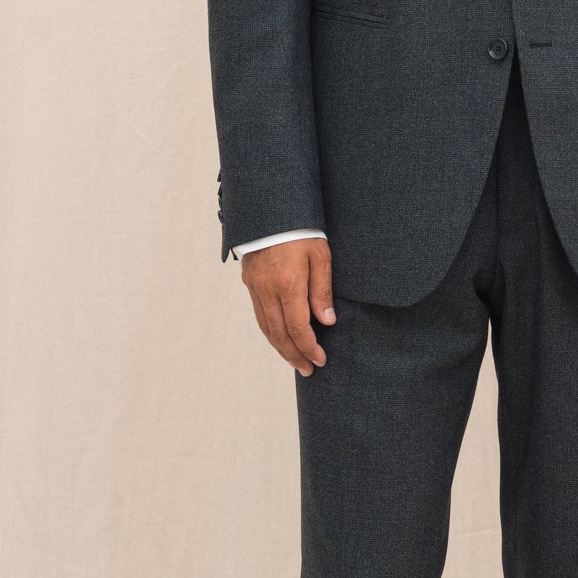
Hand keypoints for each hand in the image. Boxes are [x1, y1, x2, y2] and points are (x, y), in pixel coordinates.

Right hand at [240, 238, 335, 375]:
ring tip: (296, 360)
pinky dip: (270, 332)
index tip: (321, 360)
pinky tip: (280, 338)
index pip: (298, 328)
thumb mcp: (321, 256)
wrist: (270, 208)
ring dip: (281, 348)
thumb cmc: (302, 229)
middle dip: (295, 355)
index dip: (309, 348)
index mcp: (288, 284)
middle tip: (308, 370)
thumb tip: (326, 323)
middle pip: (280, 334)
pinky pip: (259, 315)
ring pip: (266, 327)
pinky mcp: (250, 282)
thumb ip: (322, 291)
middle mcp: (268, 290)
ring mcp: (255, 287)